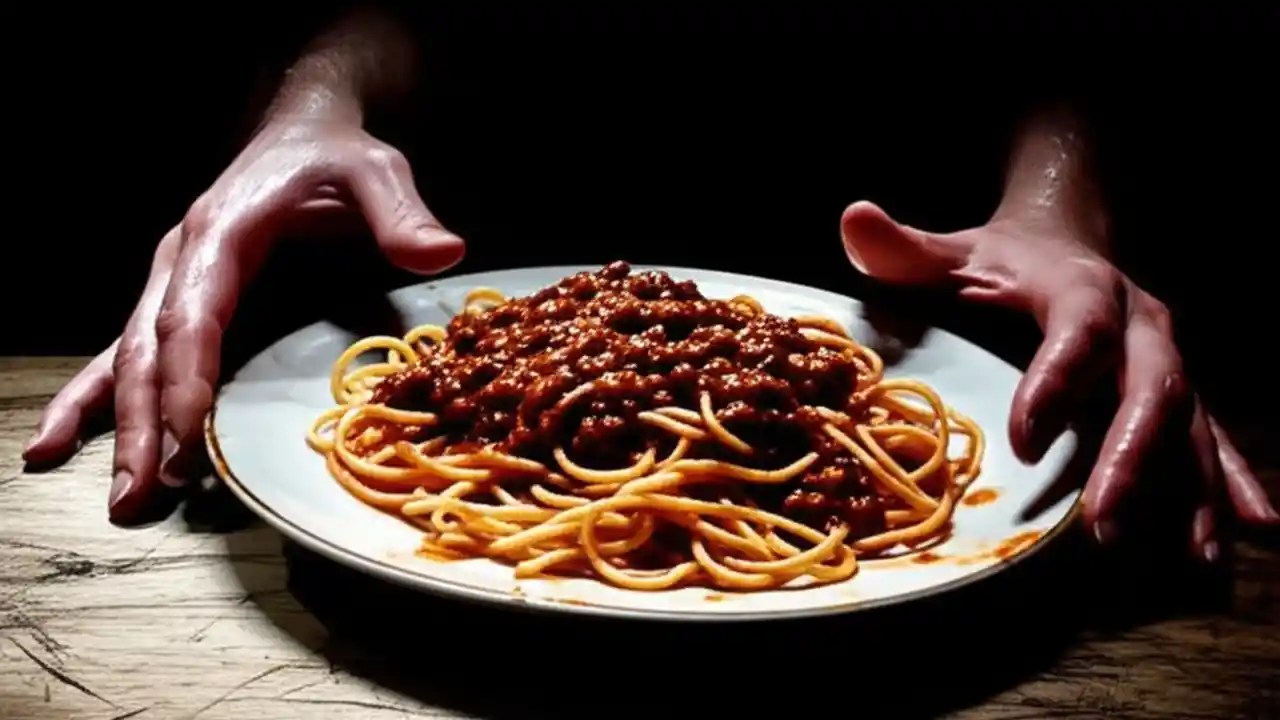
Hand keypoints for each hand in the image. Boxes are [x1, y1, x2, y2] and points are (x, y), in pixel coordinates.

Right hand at [22, 118, 463, 523]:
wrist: (301, 132)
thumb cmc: (336, 157)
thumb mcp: (376, 173)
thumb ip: (401, 215)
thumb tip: (442, 252)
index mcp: (220, 234)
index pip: (193, 316)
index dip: (187, 378)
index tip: (188, 436)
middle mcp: (180, 262)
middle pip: (149, 351)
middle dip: (145, 424)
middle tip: (144, 494)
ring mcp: (172, 283)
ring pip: (128, 360)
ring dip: (119, 428)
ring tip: (119, 497)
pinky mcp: (178, 301)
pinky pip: (124, 354)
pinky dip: (93, 399)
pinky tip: (59, 445)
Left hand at [839, 200, 1277, 560]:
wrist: (1063, 236)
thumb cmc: (995, 259)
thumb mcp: (949, 252)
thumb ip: (902, 248)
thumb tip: (854, 218)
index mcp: (1080, 288)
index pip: (1078, 332)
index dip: (1056, 382)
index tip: (1023, 441)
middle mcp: (1139, 324)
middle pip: (1149, 386)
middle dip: (1130, 457)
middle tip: (1101, 524)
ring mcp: (1164, 359)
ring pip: (1192, 423)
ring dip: (1194, 488)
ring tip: (1192, 554)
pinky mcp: (1177, 390)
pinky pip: (1212, 436)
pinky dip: (1231, 480)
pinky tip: (1247, 526)